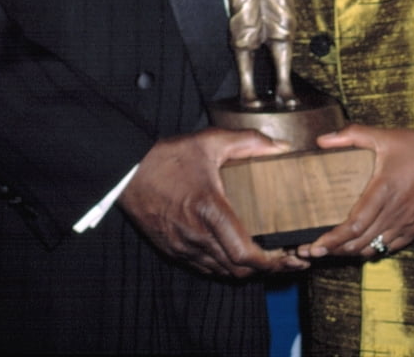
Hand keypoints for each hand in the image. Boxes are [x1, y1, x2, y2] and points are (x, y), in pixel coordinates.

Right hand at [119, 127, 309, 277]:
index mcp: (209, 211)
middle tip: (285, 257)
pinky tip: (235, 253)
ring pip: (221, 272)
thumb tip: (280, 147)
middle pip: (238, 270)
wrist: (127, 171)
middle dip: (265, 268)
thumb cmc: (168, 157)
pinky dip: (224, 266)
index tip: (287, 255)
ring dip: (245, 269)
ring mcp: (182, 247)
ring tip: (266, 257)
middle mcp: (196, 236)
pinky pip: (204, 268)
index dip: (270, 261)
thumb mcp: (210, 141)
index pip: (244, 254)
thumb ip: (248, 141)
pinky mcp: (172, 251)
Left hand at [297, 123, 413, 260]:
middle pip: (361, 241)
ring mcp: (409, 222)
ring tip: (334, 251)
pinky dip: (375, 249)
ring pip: (376, 247)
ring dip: (353, 252)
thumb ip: (352, 135)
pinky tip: (364, 246)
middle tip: (314, 251)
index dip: (333, 239)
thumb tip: (321, 140)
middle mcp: (396, 211)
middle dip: (335, 249)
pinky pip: (393, 245)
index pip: (354, 224)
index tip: (315, 245)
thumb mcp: (385, 136)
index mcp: (384, 189)